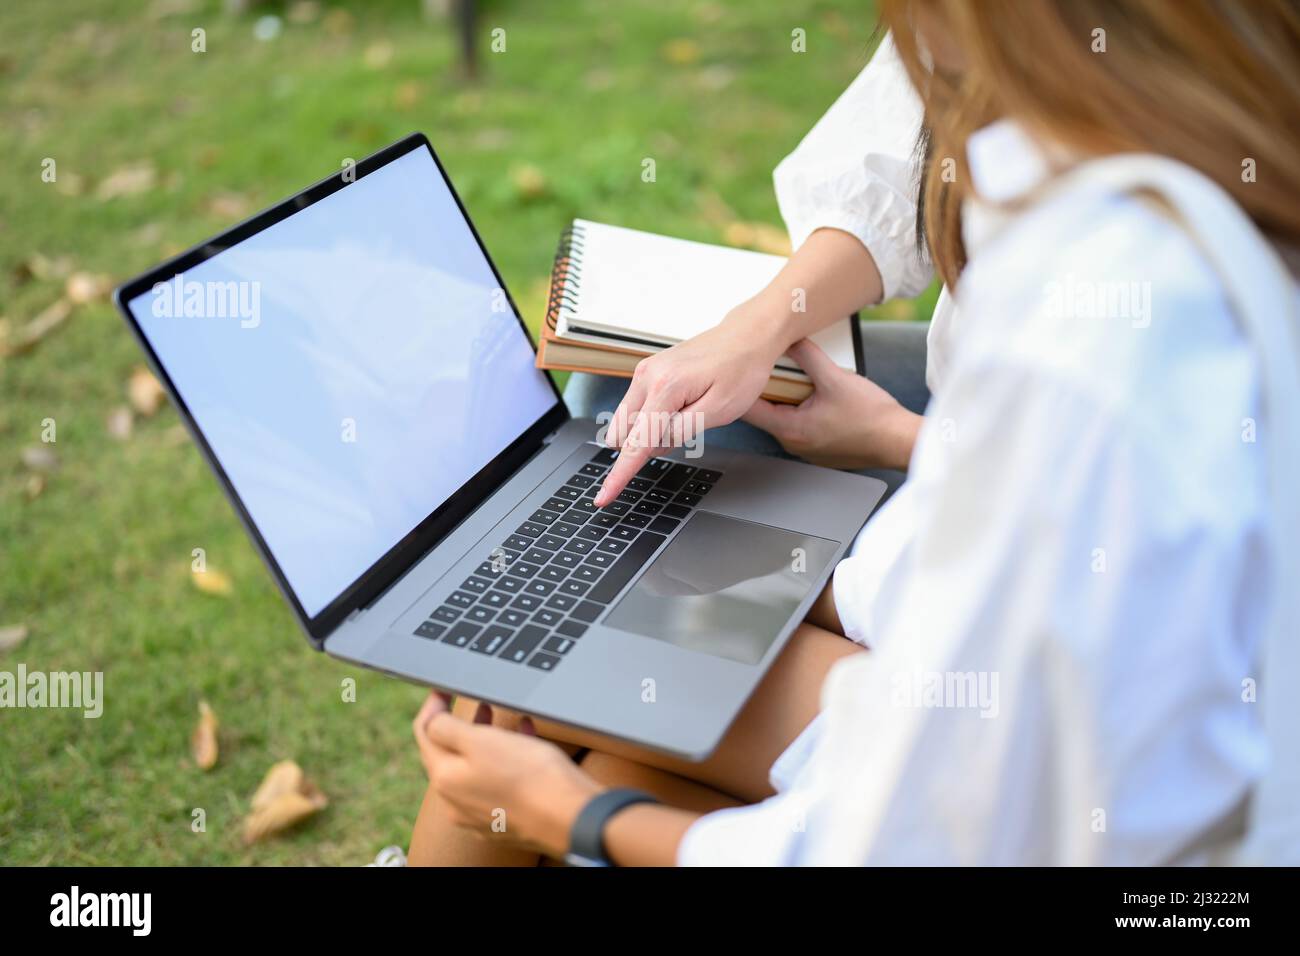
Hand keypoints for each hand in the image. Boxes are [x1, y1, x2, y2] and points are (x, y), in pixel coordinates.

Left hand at [412, 693, 602, 856]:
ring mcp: (480, 812)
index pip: (424, 734)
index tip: (444, 689)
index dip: (432, 706)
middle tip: (475, 702)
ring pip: (474, 766)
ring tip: (499, 718)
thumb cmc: (528, 775)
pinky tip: (524, 740)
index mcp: (445, 779)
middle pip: (448, 753)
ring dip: (483, 739)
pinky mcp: (506, 816)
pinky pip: (497, 780)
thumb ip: (446, 728)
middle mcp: (456, 801)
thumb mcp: (480, 740)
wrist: (569, 816)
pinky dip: (505, 757)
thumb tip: (430, 720)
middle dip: (458, 724)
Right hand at [594, 301, 785, 505]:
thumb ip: (681, 432)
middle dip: (646, 446)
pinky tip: (681, 408)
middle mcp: (647, 376)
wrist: (746, 336)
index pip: (636, 443)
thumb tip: (650, 448)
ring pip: (628, 421)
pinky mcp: (648, 371)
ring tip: (690, 414)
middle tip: (689, 429)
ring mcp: (644, 371)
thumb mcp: (719, 411)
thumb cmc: (741, 370)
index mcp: (665, 387)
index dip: (620, 475)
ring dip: (649, 431)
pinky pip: (637, 407)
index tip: (603, 498)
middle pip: (625, 433)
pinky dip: (652, 418)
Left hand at [742, 338, 921, 471]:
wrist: (897, 440)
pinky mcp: (818, 446)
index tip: (740, 371)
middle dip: (765, 388)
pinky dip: (800, 408)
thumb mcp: (835, 378)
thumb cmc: (872, 418)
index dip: (740, 388)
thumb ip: (808, 356)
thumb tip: (790, 341)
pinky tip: (814, 395)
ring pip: (782, 418)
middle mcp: (792, 442)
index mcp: (790, 429)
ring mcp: (805, 447)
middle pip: (764, 412)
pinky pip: (799, 424)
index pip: (747, 410)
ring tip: (794, 378)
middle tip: (768, 367)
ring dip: (785, 397)